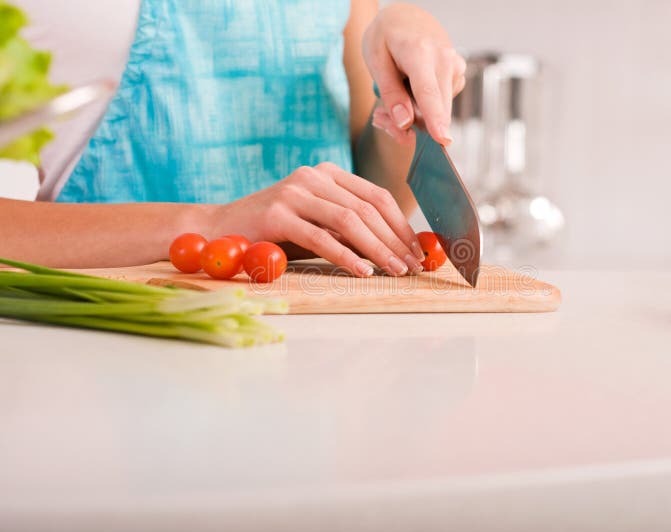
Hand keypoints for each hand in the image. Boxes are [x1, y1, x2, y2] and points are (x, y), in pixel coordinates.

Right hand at [207, 163, 424, 276]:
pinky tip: (363, 271)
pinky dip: (346, 256)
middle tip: (413, 265)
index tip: (417, 250)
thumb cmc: (275, 232)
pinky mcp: (277, 214)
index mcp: (328, 173)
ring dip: (378, 249)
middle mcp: (313, 176)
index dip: (401, 225)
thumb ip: (348, 228)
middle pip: (367, 208)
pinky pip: (321, 237)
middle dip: (395, 240)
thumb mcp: (318, 224)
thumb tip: (396, 248)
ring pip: (349, 220)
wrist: (221, 228)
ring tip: (395, 270)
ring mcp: (294, 192)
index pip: (376, 197)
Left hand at [362, 3, 465, 145]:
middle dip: (411, 123)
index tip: (443, 140)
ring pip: (439, 110)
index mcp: (420, 52)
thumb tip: (405, 123)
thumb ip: (391, 93)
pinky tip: (411, 93)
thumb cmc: (387, 37)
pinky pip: (442, 104)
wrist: (407, 17)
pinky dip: (426, 107)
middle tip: (382, 118)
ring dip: (417, 115)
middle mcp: (444, 60)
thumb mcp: (376, 61)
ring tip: (394, 98)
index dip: (435, 119)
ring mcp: (455, 67)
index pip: (429, 92)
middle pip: (436, 108)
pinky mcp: (458, 75)